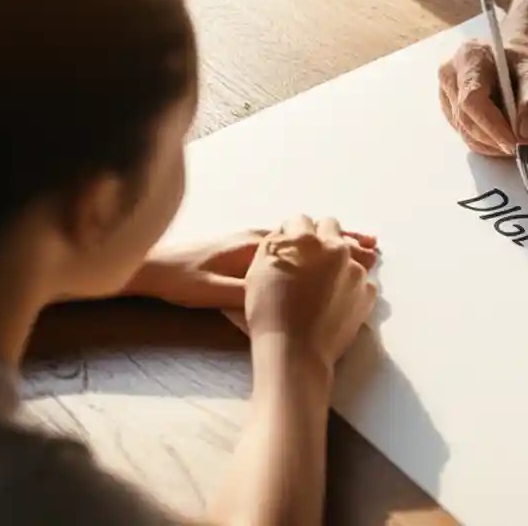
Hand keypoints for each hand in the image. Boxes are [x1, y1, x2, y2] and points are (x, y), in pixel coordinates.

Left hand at [127, 229, 377, 310]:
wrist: (153, 269)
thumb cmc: (182, 281)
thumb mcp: (214, 292)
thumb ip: (248, 291)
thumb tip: (282, 292)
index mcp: (256, 246)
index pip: (308, 241)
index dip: (338, 247)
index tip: (365, 252)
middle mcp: (259, 238)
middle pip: (311, 235)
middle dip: (344, 240)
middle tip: (374, 247)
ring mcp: (253, 241)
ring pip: (303, 238)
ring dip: (330, 242)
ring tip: (357, 245)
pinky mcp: (246, 250)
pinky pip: (291, 244)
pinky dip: (312, 246)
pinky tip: (319, 255)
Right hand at [245, 216, 377, 366]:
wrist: (295, 352)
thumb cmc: (269, 312)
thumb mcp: (258, 270)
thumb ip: (275, 243)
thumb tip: (286, 233)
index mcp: (306, 240)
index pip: (300, 220)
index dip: (292, 232)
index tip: (290, 245)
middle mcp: (336, 249)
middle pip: (331, 227)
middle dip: (319, 237)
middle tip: (308, 257)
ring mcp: (356, 271)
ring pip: (348, 253)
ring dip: (336, 261)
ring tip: (321, 283)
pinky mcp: (367, 293)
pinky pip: (360, 279)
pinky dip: (349, 284)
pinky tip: (334, 299)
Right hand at [438, 39, 527, 156]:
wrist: (512, 52)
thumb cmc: (523, 59)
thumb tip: (526, 134)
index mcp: (469, 58)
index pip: (472, 99)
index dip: (492, 126)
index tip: (516, 143)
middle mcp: (450, 74)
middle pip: (465, 117)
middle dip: (493, 139)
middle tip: (521, 148)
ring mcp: (445, 91)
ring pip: (462, 129)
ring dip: (489, 145)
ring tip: (514, 145)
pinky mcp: (448, 106)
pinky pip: (463, 132)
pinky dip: (484, 143)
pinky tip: (502, 141)